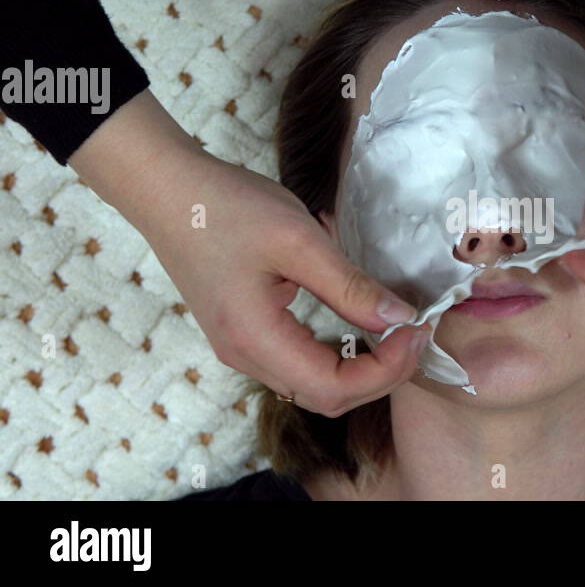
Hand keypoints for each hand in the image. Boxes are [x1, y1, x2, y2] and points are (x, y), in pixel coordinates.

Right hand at [70, 90, 430, 416]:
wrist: (166, 189)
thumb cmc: (226, 207)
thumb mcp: (299, 240)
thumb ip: (350, 286)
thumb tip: (400, 318)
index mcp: (255, 338)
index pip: (334, 388)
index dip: (385, 370)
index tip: (416, 330)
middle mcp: (245, 356)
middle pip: (327, 397)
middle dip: (381, 375)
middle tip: (416, 334)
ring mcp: (241, 348)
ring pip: (314, 385)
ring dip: (363, 369)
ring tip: (398, 332)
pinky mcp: (244, 333)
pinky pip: (299, 364)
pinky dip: (339, 355)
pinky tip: (362, 324)